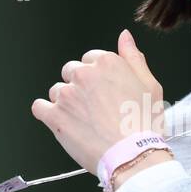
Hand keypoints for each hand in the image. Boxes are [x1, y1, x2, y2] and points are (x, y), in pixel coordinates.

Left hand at [31, 29, 165, 175]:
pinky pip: (39, 107)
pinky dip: (47, 114)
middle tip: (95, 109)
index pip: (90, 60)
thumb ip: (134, 58)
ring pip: (57, 91)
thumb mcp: (150, 85)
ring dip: (66, 103)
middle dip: (80, 88)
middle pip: (71, 72)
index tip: (105, 94)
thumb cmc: (145, 123)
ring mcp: (67, 95)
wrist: (133, 155)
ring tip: (83, 122)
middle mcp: (84, 74)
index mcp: (107, 62)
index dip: (98, 78)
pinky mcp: (54, 115)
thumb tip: (125, 36)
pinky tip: (62, 123)